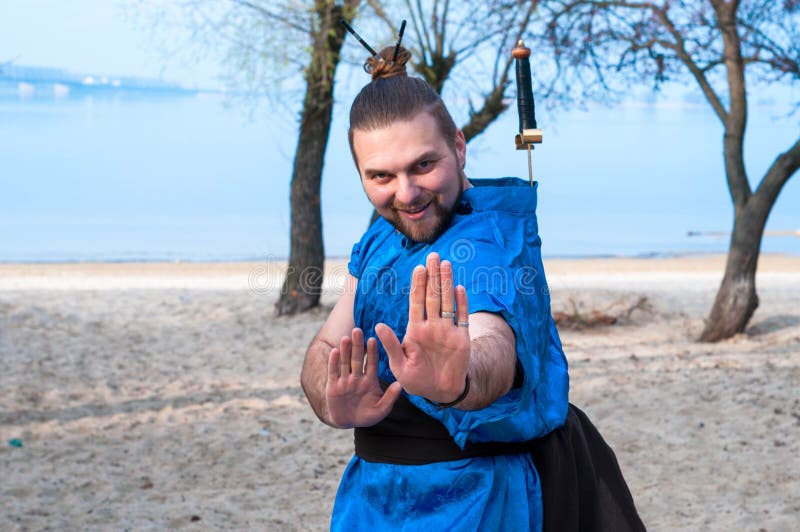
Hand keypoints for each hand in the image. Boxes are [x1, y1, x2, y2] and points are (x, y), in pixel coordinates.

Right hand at [325, 328, 402, 427]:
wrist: (348, 423)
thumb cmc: (367, 416)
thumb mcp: (381, 409)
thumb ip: (390, 397)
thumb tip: (400, 385)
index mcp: (370, 380)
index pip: (371, 363)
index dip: (372, 351)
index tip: (373, 339)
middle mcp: (357, 377)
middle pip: (357, 358)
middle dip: (357, 345)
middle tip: (358, 330)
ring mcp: (344, 381)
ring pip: (345, 362)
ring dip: (345, 350)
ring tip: (346, 338)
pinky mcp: (333, 386)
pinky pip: (333, 372)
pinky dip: (333, 362)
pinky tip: (334, 351)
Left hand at [376, 252, 470, 403]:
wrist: (439, 392)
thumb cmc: (415, 380)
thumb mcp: (398, 365)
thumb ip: (391, 345)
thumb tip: (377, 325)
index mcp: (415, 330)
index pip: (416, 302)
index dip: (418, 284)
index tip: (419, 267)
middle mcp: (432, 326)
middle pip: (432, 296)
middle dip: (433, 276)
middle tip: (433, 255)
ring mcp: (447, 330)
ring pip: (446, 302)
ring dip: (447, 283)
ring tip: (446, 264)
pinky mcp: (462, 338)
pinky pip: (462, 317)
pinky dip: (462, 304)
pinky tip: (460, 288)